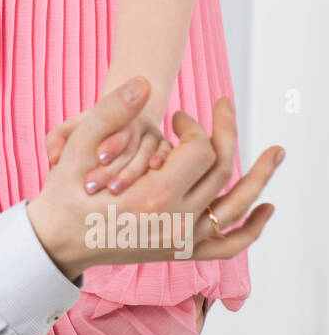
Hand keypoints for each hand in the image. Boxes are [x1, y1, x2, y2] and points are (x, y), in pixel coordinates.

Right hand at [27, 76, 280, 280]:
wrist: (56, 242)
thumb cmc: (63, 193)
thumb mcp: (78, 147)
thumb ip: (112, 111)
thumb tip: (144, 82)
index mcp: (154, 196)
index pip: (200, 150)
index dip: (194, 125)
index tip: (176, 116)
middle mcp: (175, 222)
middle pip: (223, 171)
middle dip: (225, 132)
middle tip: (223, 104)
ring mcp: (181, 240)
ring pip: (236, 207)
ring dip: (260, 177)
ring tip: (278, 153)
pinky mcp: (180, 252)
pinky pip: (227, 245)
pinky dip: (251, 229)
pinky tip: (266, 210)